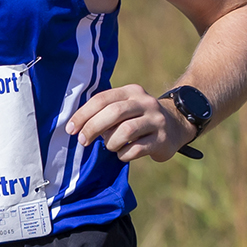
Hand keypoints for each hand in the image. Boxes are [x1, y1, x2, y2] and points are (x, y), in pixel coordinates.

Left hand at [64, 84, 197, 162]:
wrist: (176, 125)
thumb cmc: (138, 119)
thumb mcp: (125, 107)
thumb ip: (104, 112)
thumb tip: (75, 126)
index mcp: (131, 91)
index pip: (102, 99)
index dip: (83, 115)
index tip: (70, 129)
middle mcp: (145, 102)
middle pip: (114, 113)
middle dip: (93, 128)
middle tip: (82, 141)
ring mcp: (156, 120)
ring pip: (126, 131)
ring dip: (111, 142)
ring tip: (110, 147)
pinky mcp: (162, 139)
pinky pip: (137, 149)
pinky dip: (124, 154)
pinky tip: (122, 154)